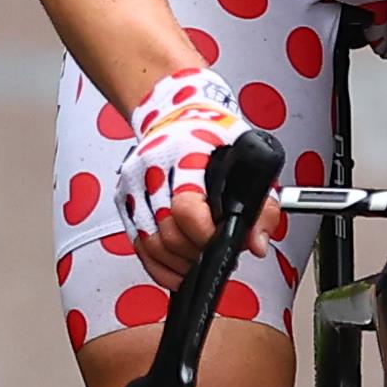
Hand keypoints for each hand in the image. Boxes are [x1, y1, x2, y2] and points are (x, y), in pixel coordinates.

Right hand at [120, 64, 261, 265]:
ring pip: (152, 245)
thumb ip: (261, 205)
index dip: (206, 235)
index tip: (223, 241)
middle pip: (168, 233)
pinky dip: (159, 267)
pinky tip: (179, 270)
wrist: (176, 117)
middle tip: (217, 251)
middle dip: (197, 253)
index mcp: (184, 153)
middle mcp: (152, 169)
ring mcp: (134, 186)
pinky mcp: (125, 201)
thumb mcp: (248, 160)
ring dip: (180, 263)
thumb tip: (257, 243)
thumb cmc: (212, 137)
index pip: (186, 208)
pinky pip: (138, 247)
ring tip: (201, 261)